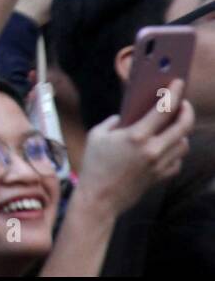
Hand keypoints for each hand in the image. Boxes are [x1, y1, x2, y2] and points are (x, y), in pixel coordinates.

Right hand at [75, 79, 193, 217]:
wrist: (99, 198)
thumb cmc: (94, 164)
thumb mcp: (97, 134)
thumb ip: (115, 121)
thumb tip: (128, 116)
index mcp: (136, 136)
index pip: (164, 109)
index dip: (174, 93)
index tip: (179, 83)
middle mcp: (153, 150)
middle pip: (183, 126)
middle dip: (186, 110)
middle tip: (183, 103)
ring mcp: (160, 165)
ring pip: (184, 143)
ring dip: (181, 131)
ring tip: (173, 125)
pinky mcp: (161, 177)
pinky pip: (178, 160)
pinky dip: (175, 151)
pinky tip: (165, 147)